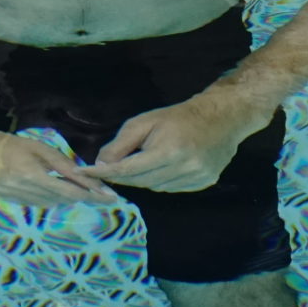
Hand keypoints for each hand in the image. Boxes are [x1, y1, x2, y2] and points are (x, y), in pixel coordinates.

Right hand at [0, 128, 114, 208]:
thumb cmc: (11, 146)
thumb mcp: (39, 148)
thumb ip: (61, 164)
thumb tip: (82, 175)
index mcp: (34, 176)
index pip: (70, 191)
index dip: (92, 195)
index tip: (110, 198)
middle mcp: (27, 192)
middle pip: (64, 200)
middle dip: (85, 198)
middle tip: (104, 197)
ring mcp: (19, 200)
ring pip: (53, 205)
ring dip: (68, 200)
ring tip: (83, 195)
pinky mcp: (13, 203)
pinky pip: (39, 205)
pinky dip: (52, 201)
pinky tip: (57, 194)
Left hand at [86, 91, 269, 192]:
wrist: (222, 118)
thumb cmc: (178, 117)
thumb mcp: (145, 122)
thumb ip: (121, 144)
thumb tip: (100, 163)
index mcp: (168, 151)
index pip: (128, 169)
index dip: (105, 173)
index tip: (85, 173)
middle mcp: (183, 168)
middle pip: (140, 182)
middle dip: (122, 176)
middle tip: (109, 169)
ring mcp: (196, 179)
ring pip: (154, 188)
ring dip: (142, 179)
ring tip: (145, 161)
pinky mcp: (204, 184)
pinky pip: (171, 189)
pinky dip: (160, 181)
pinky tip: (163, 167)